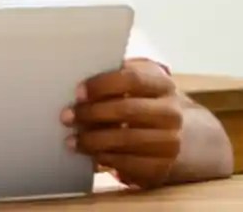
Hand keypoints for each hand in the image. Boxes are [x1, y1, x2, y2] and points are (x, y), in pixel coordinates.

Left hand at [62, 59, 182, 188]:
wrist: (175, 135)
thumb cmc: (145, 102)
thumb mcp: (139, 82)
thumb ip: (117, 75)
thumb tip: (80, 77)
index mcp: (163, 85)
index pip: (132, 79)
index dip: (102, 85)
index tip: (78, 92)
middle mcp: (171, 113)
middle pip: (127, 110)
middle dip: (92, 113)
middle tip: (67, 116)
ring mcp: (169, 142)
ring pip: (125, 140)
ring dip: (93, 140)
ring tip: (71, 140)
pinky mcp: (162, 167)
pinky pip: (128, 163)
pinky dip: (105, 158)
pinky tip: (90, 155)